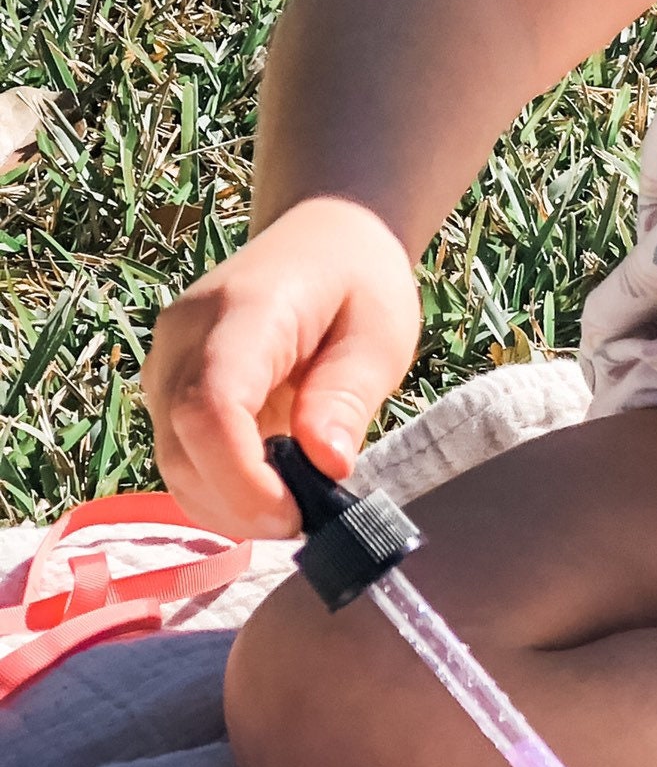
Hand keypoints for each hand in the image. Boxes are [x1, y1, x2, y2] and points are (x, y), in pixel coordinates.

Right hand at [143, 197, 420, 537]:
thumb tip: (327, 466)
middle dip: (239, 504)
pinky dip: (220, 490)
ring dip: (228, 505)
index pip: (209, 405)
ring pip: (171, 461)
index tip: (295, 515)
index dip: (241, 476)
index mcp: (242, 313)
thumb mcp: (379, 336)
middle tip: (308, 523)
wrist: (322, 242)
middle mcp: (183, 338)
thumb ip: (347, 398)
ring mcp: (167, 364)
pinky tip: (271, 492)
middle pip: (180, 445)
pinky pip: (180, 455)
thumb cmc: (358, 285)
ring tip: (296, 510)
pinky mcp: (169, 390)